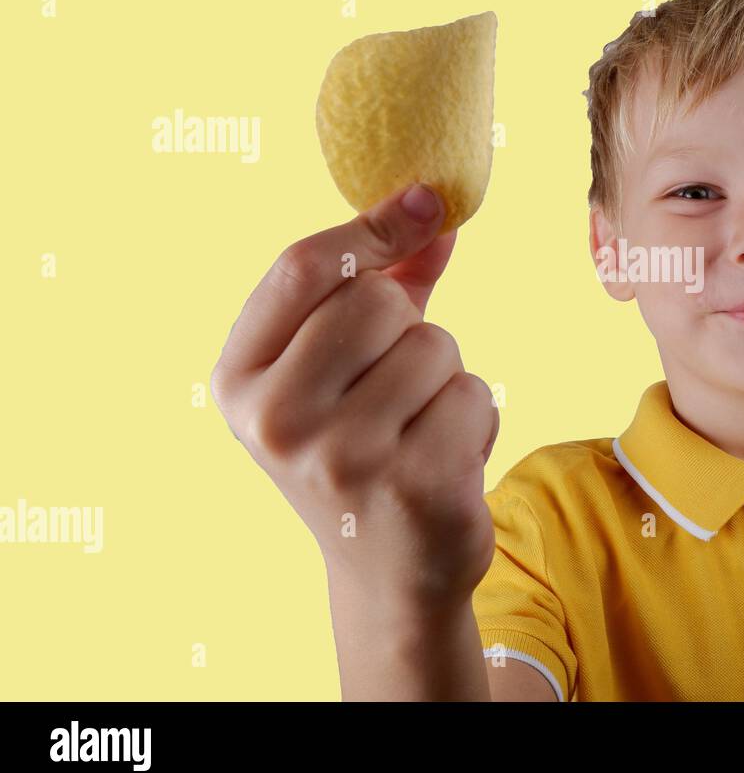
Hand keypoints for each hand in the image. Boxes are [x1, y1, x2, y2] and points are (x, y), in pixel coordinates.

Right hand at [211, 183, 499, 602]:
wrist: (387, 571)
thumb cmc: (366, 444)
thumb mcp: (348, 364)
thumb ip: (386, 279)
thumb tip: (433, 204)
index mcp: (239, 379)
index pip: (302, 265)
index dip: (372, 226)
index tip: (425, 202)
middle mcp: (275, 421)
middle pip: (375, 300)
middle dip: (409, 326)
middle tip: (396, 383)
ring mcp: (343, 459)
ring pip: (436, 346)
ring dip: (446, 378)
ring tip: (418, 428)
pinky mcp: (415, 486)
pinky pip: (476, 395)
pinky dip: (476, 418)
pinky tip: (446, 459)